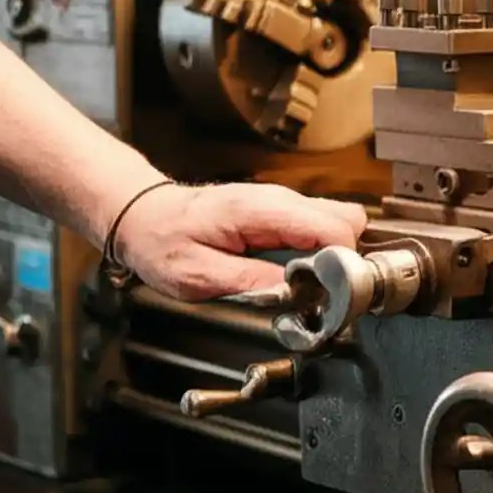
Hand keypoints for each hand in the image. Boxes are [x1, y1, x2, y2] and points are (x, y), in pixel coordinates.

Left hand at [114, 183, 366, 300]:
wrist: (144, 214)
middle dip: (343, 260)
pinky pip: (321, 227)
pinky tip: (298, 270)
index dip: (339, 265)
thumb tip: (297, 293)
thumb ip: (251, 282)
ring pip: (340, 222)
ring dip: (333, 255)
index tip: (323, 291)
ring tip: (307, 282)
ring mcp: (284, 202)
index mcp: (263, 210)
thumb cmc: (163, 241)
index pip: (335, 229)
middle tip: (318, 289)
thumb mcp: (197, 275)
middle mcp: (281, 199)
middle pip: (348, 222)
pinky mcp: (283, 212)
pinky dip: (321, 250)